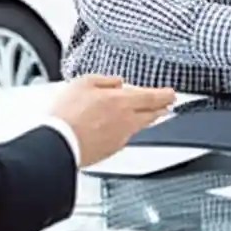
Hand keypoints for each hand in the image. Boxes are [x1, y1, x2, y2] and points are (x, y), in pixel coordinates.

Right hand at [51, 75, 175, 166]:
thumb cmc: (67, 114)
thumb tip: (117, 82)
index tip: (172, 94)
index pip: (152, 97)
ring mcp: (120, 138)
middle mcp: (126, 121)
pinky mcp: (111, 150)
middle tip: (167, 105)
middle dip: (161, 109)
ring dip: (148, 119)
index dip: (165, 95)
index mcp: (122, 101)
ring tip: (151, 115)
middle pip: (151, 115)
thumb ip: (105, 80)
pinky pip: (126, 137)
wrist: (58, 143)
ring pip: (139, 126)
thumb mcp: (83, 83)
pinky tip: (123, 128)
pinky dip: (129, 130)